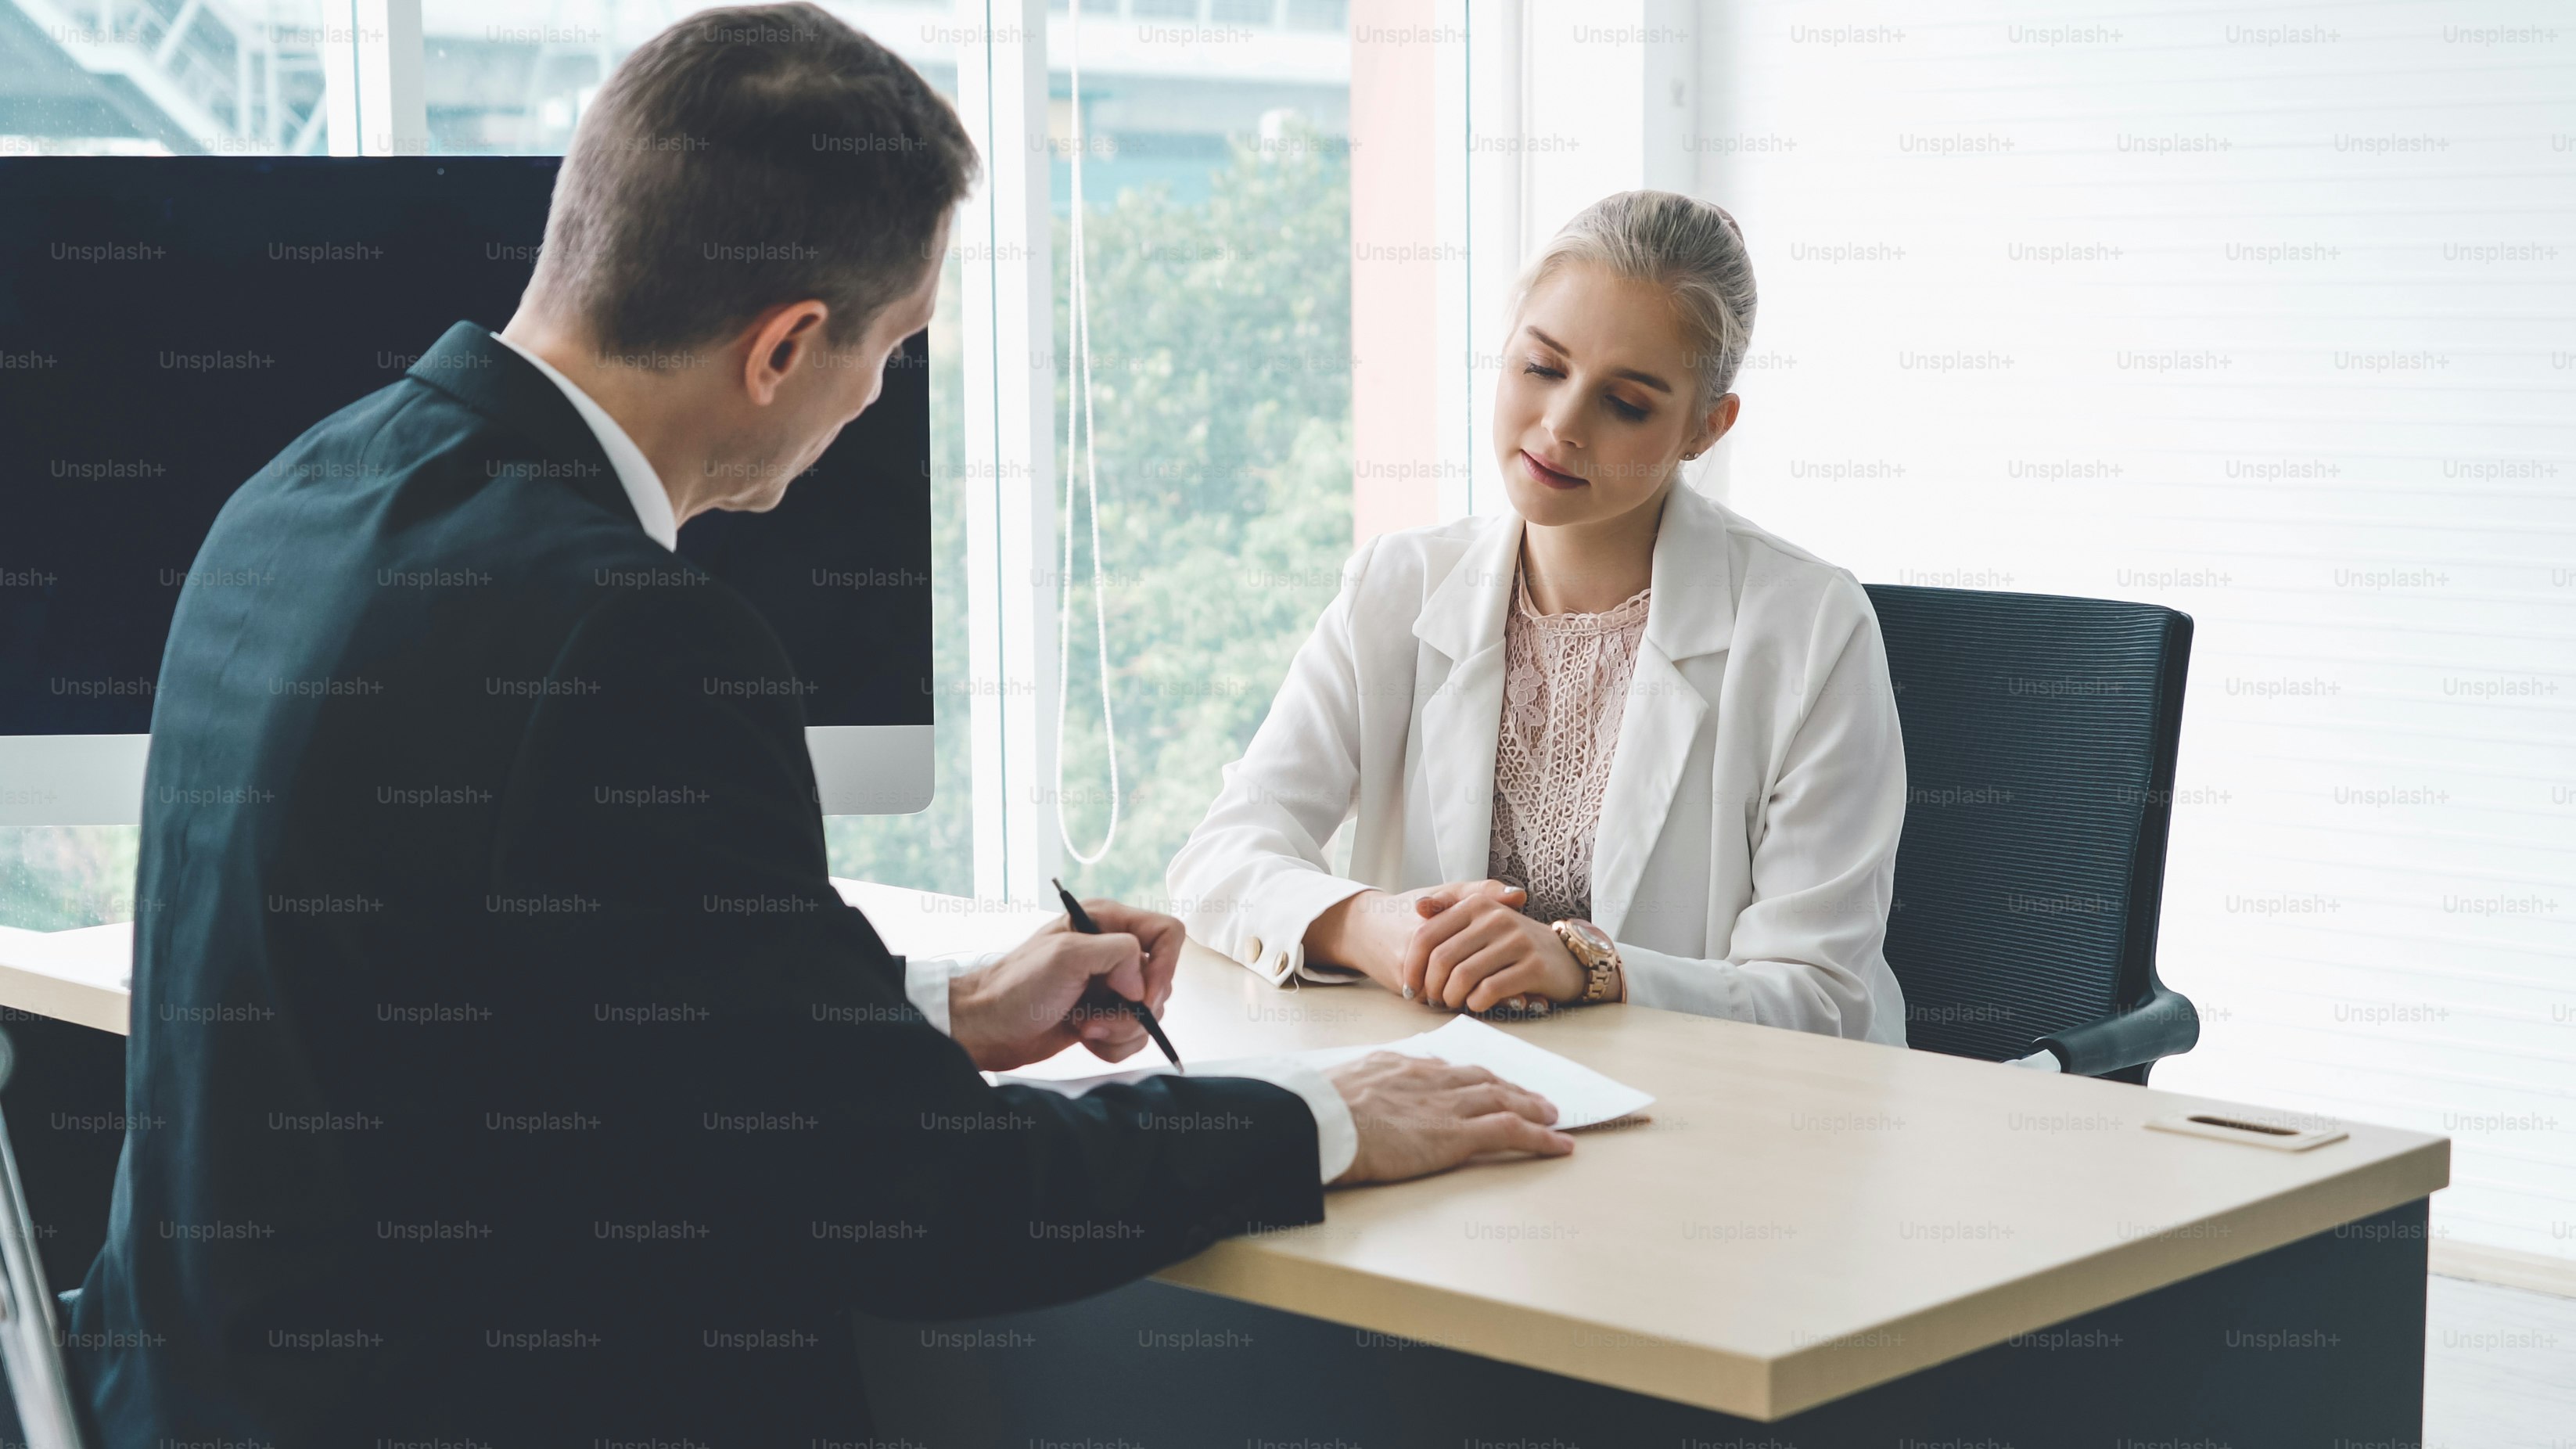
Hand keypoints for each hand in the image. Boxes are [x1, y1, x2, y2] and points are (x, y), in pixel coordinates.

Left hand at [946, 899, 1183, 1071]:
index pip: (1167, 934)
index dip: (1165, 966)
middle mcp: (1112, 952)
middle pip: (1161, 982)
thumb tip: (1142, 985)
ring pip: (1149, 1015)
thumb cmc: (1016, 986)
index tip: (1143, 996)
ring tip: (1084, 1027)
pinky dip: (1113, 1045)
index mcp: (1107, 922)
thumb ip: (1117, 953)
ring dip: (1120, 1030)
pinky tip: (1084, 1039)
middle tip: (1098, 1015)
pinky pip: (1133, 1037)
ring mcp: (1109, 987)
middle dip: (1135, 1009)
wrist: (987, 1027)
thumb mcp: (1066, 955)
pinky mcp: (1104, 1017)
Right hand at [1304, 879, 1532, 997]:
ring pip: (1456, 994)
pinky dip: (1463, 1007)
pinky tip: (1488, 1011)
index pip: (1479, 946)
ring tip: (1517, 1009)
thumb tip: (1520, 894)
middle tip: (1530, 1002)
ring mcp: (1413, 968)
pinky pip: (1439, 1001)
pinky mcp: (1404, 984)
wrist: (1365, 928)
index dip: (1507, 965)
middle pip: (1471, 977)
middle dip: (1500, 992)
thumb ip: (1482, 892)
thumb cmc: (1413, 910)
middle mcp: (1424, 946)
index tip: (1532, 979)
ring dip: (1484, 1003)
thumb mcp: (1448, 894)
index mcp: (1440, 921)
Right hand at [1326, 1051, 1573, 1184]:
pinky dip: (1541, 1138)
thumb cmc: (1315, 1111)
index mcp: (1397, 1066)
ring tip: (1551, 1116)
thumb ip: (1355, 1089)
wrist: (1319, 1120)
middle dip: (1510, 1086)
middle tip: (1531, 1096)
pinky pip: (1511, 1132)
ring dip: (1532, 1107)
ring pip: (1503, 1099)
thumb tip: (1349, 1097)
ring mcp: (1446, 1105)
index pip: (1444, 1068)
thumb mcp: (1334, 1087)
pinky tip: (1559, 1145)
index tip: (1480, 1082)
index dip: (1469, 1077)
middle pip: (1481, 1078)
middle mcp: (1429, 1078)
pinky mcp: (1457, 1135)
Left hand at [1400, 881, 1585, 1012]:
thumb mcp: (1482, 919)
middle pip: (1441, 959)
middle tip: (1433, 1000)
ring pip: (1463, 976)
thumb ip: (1450, 910)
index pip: (1427, 936)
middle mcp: (1496, 918)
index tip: (1410, 987)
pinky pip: (1489, 990)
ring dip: (1452, 997)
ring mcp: (1516, 941)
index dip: (1412, 966)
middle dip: (1431, 986)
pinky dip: (1476, 1003)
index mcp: (1477, 904)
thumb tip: (1418, 907)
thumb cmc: (1513, 943)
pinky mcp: (1533, 966)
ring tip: (1453, 1002)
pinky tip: (1476, 1004)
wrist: (1566, 958)